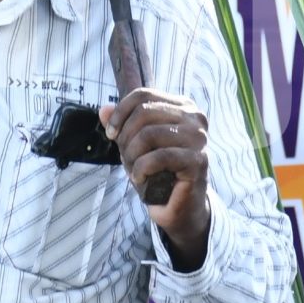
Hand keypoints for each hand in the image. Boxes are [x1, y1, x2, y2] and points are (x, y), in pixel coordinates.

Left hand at [100, 89, 211, 265]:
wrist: (179, 207)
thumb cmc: (159, 173)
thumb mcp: (135, 145)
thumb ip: (122, 125)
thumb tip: (103, 109)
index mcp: (183, 106)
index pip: (144, 95)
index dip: (121, 112)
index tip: (111, 134)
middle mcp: (195, 118)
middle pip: (144, 112)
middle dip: (126, 137)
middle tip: (125, 158)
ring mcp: (199, 139)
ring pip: (149, 134)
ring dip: (133, 155)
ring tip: (133, 170)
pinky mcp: (198, 161)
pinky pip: (159, 157)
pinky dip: (142, 168)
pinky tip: (140, 178)